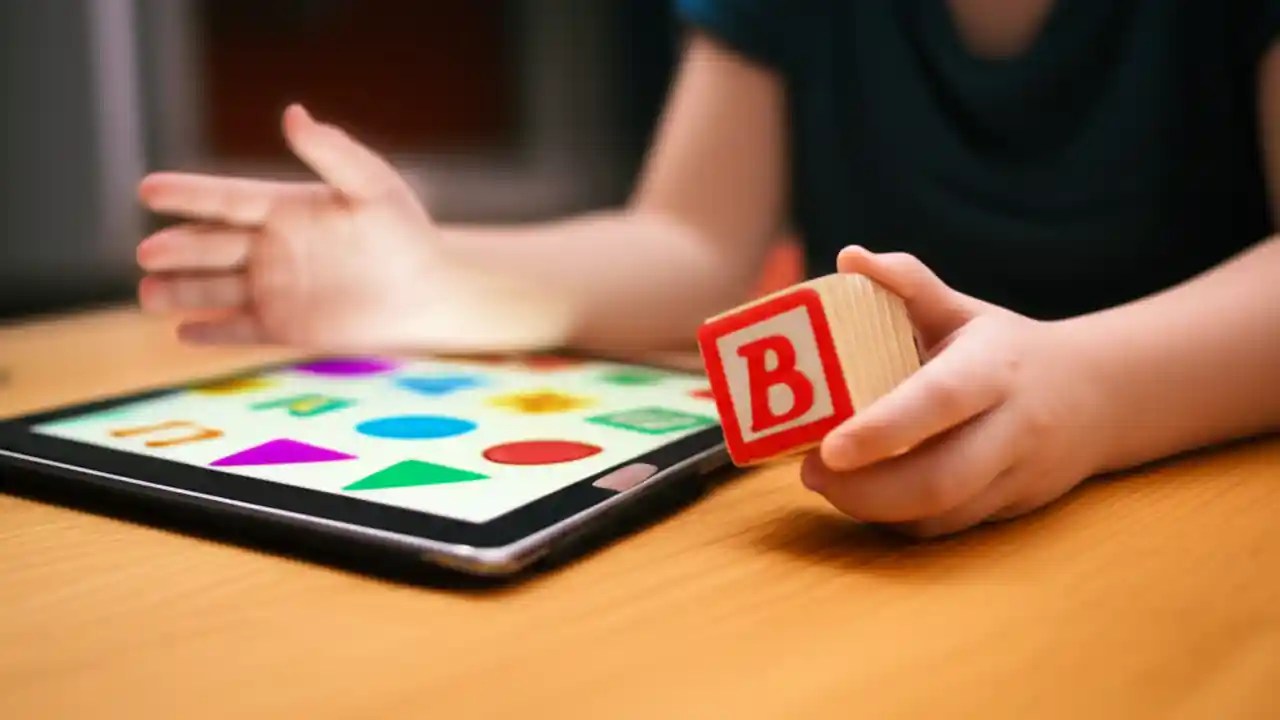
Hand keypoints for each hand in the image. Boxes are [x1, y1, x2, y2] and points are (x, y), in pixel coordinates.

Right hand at [137, 104, 568, 351]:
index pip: (226, 199)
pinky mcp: (285, 327)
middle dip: (177, 250)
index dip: (188, 195)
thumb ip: (333, 153)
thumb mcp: (373, 186)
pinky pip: (241, 329)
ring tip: (147, 295)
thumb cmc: (405, 233)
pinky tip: (184, 333)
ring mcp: (274, 289)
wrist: (430, 291)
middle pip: (211, 247)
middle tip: (148, 253)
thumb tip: (294, 114)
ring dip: (182, 292)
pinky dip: (214, 332)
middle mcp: (271, 248)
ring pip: (216, 290)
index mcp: (284, 209)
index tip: (148, 189)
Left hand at [800, 247, 1106, 536]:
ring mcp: (1016, 475)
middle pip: (940, 478)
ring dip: (875, 510)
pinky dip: (899, 522)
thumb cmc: (1005, 348)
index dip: (882, 430)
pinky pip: (948, 529)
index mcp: (993, 369)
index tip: (827, 448)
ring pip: (942, 514)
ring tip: (827, 486)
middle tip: (809, 475)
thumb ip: (908, 283)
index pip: (938, 401)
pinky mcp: (1010, 509)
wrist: (1097, 396)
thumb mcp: (962, 309)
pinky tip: (864, 500)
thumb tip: (849, 257)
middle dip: (865, 491)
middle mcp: (1012, 427)